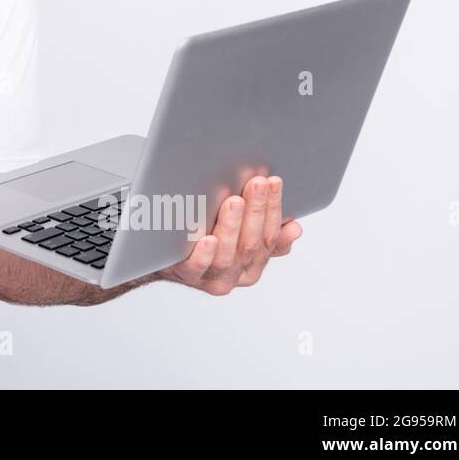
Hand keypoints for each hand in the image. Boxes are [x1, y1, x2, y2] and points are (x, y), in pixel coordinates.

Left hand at [155, 176, 302, 294]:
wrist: (163, 258)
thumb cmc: (204, 242)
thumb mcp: (240, 237)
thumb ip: (268, 236)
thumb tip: (295, 228)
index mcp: (253, 263)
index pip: (270, 236)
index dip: (273, 209)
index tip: (273, 182)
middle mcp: (236, 274)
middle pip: (251, 243)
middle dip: (256, 210)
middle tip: (256, 183)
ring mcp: (212, 277)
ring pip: (228, 255)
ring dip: (232, 226)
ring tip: (234, 202)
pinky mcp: (185, 275)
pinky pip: (196, 267)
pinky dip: (205, 254)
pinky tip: (208, 239)